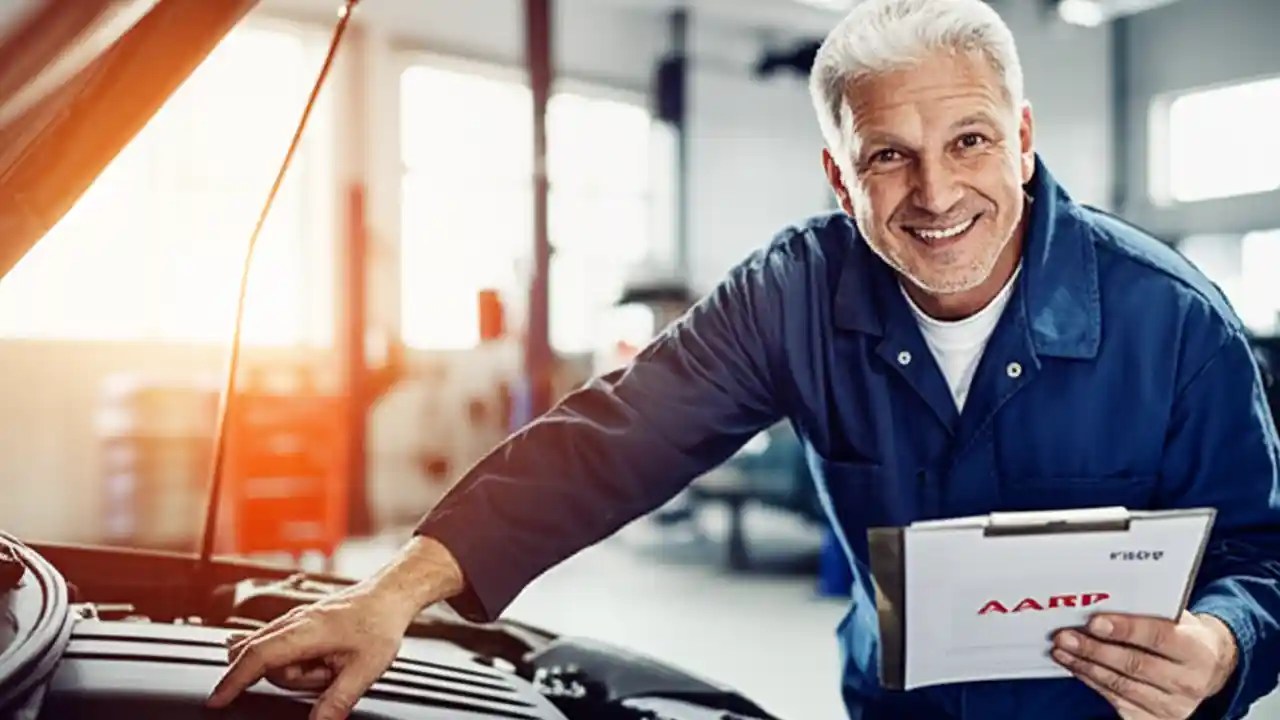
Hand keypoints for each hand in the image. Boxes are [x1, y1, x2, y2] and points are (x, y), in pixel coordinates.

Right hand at [206, 536, 464, 719]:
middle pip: (265, 661)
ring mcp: (294, 620)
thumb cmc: (379, 624)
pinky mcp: (299, 623)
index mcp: (305, 631)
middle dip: (291, 679)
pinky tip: (311, 661)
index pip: (257, 657)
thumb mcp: (365, 669)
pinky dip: (292, 659)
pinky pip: (281, 646)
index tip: (216, 700)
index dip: (234, 680)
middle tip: (329, 674)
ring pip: (275, 656)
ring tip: (333, 663)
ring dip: (300, 671)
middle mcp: (293, 622)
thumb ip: (337, 699)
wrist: (389, 595)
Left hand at [1051, 610, 1239, 718]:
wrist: (1209, 668)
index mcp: (1198, 650)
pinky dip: (1092, 682)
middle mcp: (1189, 682)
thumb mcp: (1177, 618)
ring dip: (1085, 666)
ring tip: (1062, 650)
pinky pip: (1117, 701)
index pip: (1160, 637)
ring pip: (1121, 685)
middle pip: (1135, 665)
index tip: (1093, 622)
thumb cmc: (1184, 635)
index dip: (1125, 629)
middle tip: (1065, 636)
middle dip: (1094, 649)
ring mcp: (1173, 706)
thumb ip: (1147, 610)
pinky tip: (1076, 667)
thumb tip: (1102, 601)